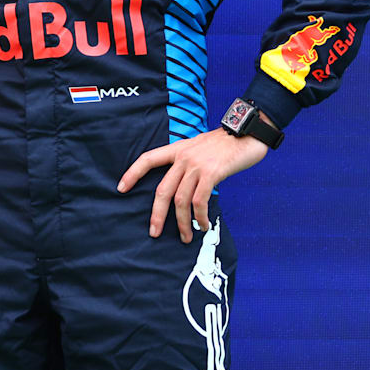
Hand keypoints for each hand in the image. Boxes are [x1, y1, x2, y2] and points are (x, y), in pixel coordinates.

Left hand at [116, 128, 267, 241]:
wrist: (248, 133)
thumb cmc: (225, 144)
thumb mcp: (199, 148)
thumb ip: (187, 164)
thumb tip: (181, 187)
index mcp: (177, 149)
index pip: (148, 159)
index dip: (132, 173)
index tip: (121, 188)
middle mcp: (183, 157)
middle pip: (162, 189)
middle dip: (157, 214)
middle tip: (154, 232)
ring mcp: (197, 165)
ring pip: (181, 199)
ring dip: (182, 222)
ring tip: (186, 237)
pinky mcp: (212, 173)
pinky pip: (200, 201)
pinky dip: (199, 217)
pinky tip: (202, 225)